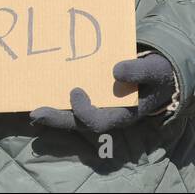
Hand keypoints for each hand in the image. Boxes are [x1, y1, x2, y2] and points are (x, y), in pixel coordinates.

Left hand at [29, 52, 175, 133]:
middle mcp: (108, 114)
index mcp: (123, 113)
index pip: (99, 121)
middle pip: (79, 124)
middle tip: (35, 113)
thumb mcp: (154, 70)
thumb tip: (116, 71)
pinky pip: (73, 106)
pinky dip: (58, 104)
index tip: (75, 91)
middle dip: (57, 119)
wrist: (161, 75)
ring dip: (53, 115)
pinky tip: (41, 96)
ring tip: (33, 111)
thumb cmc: (157, 74)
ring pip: (73, 118)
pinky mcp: (94, 99)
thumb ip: (138, 70)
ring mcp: (100, 108)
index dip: (84, 111)